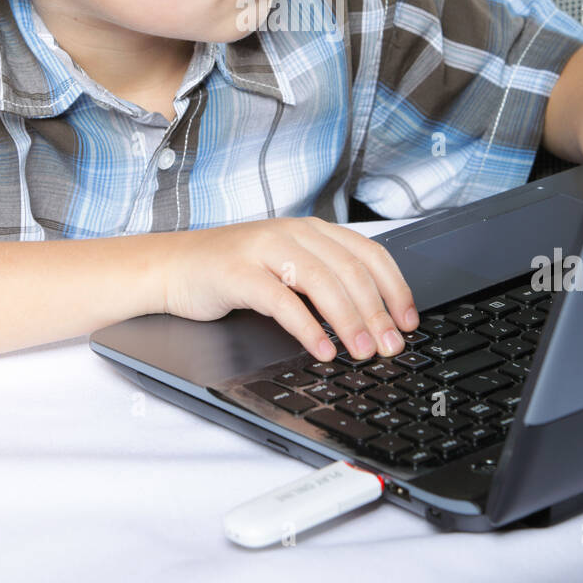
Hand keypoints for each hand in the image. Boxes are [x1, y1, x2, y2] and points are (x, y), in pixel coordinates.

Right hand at [151, 216, 419, 361]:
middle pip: (350, 271)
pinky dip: (307, 328)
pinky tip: (322, 350)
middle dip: (377, 313)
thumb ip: (325, 280)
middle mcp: (293, 233)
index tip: (409, 322)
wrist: (174, 266)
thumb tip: (374, 319)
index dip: (395, 288)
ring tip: (364, 352)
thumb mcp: (287, 267)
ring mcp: (264, 249)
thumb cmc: (234, 272)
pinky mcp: (239, 272)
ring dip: (350, 321)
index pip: (369, 254)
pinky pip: (282, 301)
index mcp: (312, 230)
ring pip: (322, 282)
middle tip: (391, 347)